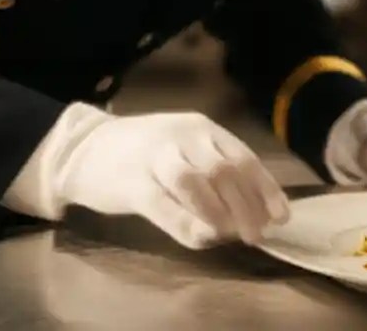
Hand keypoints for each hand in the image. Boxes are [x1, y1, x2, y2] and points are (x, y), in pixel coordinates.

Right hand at [55, 111, 289, 248]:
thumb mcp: (184, 149)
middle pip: (225, 171)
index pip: (243, 157)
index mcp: (200, 128)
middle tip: (257, 234)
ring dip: (221, 214)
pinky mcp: (133, 183)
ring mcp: (156, 157)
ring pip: (198, 183)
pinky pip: (165, 206)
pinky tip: (204, 239)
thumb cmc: (143, 152)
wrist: (84, 148)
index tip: (281, 217)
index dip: (266, 189)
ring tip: (233, 236)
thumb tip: (253, 207)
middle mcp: (182, 136)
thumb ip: (215, 170)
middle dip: (247, 206)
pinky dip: (188, 225)